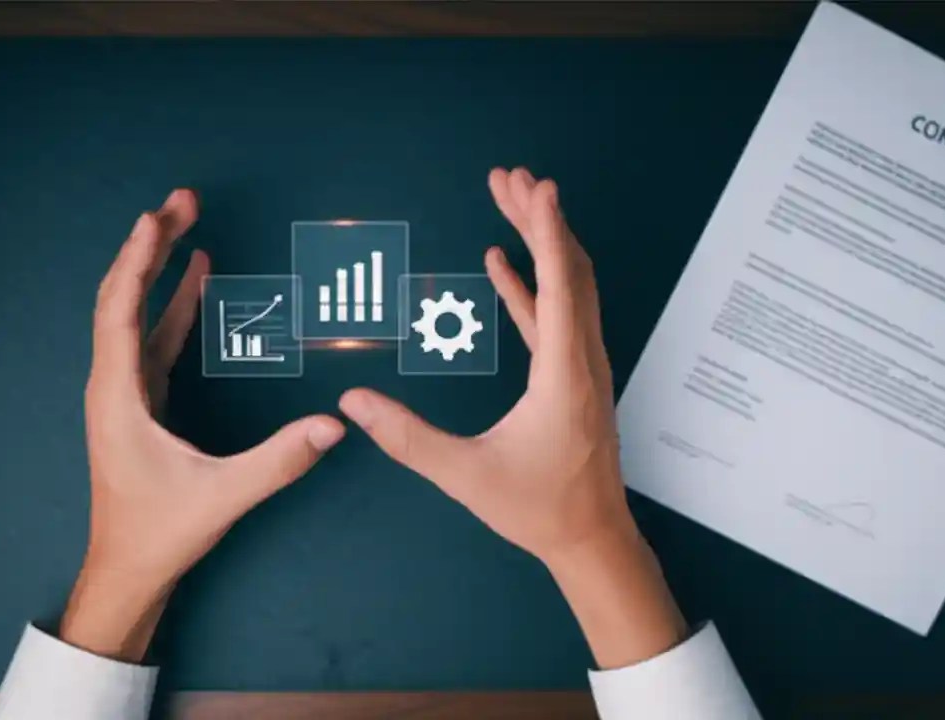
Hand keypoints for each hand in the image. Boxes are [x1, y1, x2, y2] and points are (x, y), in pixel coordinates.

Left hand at [62, 190, 345, 661]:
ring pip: (136, 313)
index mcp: (118, 396)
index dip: (139, 262)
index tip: (155, 218)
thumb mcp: (223, 496)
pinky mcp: (141, 402)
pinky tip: (197, 279)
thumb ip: (277, 461)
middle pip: (124, 297)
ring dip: (161, 268)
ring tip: (187, 222)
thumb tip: (333, 426)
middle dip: (151, 247)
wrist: (128, 570)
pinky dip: (173, 304)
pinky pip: (153, 337)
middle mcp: (113, 384)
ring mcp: (125, 391)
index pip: (122, 311)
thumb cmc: (162, 533)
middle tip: (182, 201)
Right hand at [340, 169, 686, 667]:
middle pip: (570, 271)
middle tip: (508, 176)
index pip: (561, 287)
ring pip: (569, 287)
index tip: (539, 188)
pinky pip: (556, 315)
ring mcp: (583, 365)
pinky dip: (532, 284)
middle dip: (541, 219)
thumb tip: (352, 404)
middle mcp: (583, 359)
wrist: (592, 538)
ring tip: (510, 198)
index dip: (548, 234)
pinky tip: (501, 263)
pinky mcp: (574, 375)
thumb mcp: (466, 476)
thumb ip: (408, 439)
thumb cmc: (538, 509)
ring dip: (542, 242)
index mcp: (564, 374)